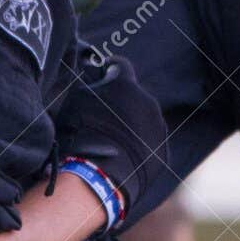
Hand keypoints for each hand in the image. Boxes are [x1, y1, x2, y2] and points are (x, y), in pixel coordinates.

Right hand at [56, 46, 167, 217]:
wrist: (100, 175)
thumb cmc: (81, 134)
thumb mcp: (76, 100)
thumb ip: (90, 85)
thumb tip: (95, 78)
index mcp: (126, 84)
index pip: (120, 65)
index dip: (109, 69)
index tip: (104, 74)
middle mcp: (148, 102)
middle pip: (134, 96)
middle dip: (122, 102)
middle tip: (103, 118)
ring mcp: (159, 128)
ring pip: (145, 121)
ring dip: (132, 126)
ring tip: (113, 143)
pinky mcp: (163, 153)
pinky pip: (151, 144)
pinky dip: (140, 148)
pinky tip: (123, 159)